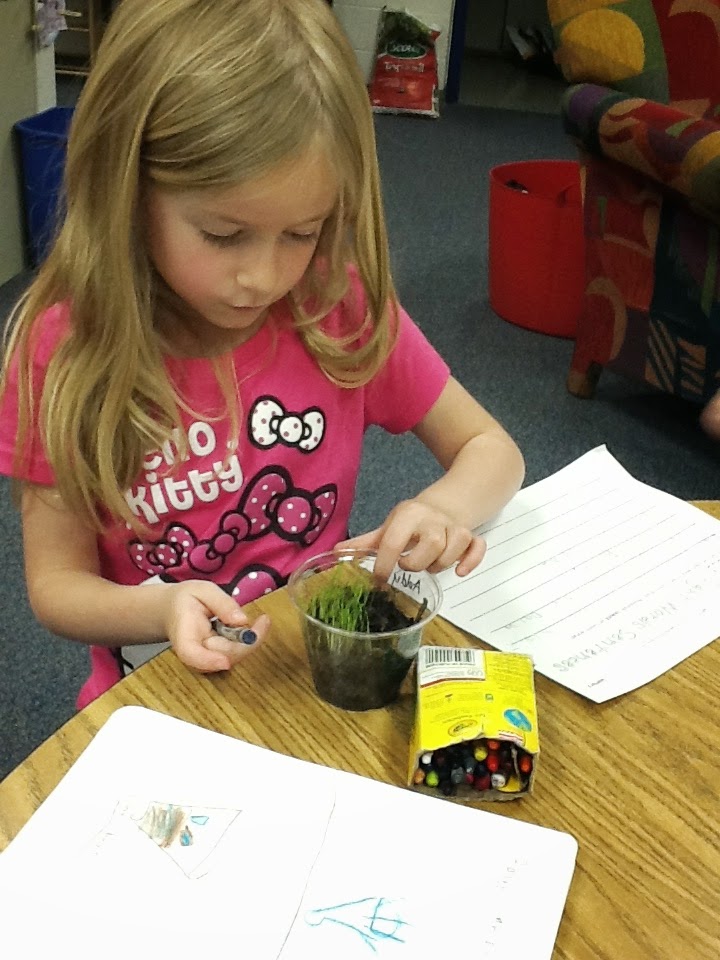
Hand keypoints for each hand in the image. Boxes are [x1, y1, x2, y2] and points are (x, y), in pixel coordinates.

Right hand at [162, 580, 269, 672]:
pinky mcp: (217, 658)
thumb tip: (242, 620)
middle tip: (264, 621)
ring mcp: (207, 659)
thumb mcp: (202, 590)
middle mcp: (195, 653)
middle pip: (221, 657)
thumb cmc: (185, 599)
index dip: (207, 661)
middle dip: (247, 644)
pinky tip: (257, 627)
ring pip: (233, 658)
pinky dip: (248, 642)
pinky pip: (236, 654)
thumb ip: (221, 603)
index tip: (225, 662)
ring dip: (251, 642)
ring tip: (262, 621)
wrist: (172, 611)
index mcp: (183, 634)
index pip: (190, 654)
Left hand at [337, 499, 485, 580]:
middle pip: (429, 546)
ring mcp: (454, 528)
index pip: (394, 541)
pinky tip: (461, 571)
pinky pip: (477, 548)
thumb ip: (366, 543)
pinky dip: (471, 560)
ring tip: (429, 564)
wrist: (446, 503)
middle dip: (416, 563)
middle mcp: (432, 520)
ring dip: (440, 564)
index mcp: (408, 515)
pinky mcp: (471, 537)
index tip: (379, 578)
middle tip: (408, 565)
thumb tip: (335, 552)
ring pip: (452, 549)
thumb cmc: (413, 521)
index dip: (384, 564)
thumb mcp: (388, 528)